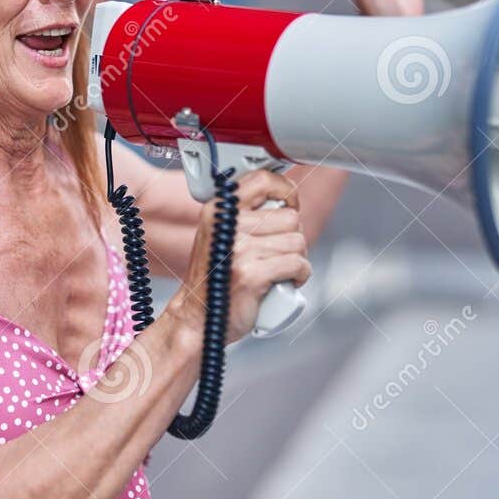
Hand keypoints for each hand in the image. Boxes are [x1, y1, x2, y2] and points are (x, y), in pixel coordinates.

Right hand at [168, 170, 310, 345]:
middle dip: (292, 237)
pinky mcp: (252, 274)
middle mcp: (227, 225)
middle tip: (278, 253)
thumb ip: (245, 213)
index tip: (289, 205)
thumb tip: (285, 198)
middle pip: (289, 216)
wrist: (197, 319)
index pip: (263, 180)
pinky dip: (300, 275)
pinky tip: (287, 281)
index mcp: (218, 210)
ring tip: (279, 269)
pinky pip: (297, 264)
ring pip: (297, 241)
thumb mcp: (221, 234)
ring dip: (297, 258)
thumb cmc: (215, 279)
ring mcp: (239, 250)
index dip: (286, 191)